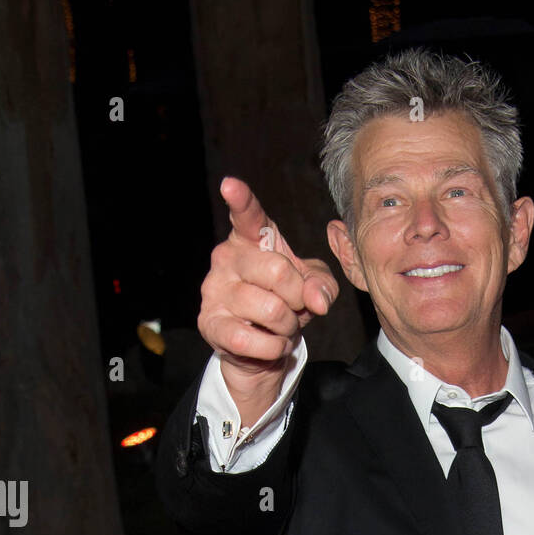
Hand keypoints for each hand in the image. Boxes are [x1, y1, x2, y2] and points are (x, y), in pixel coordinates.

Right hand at [198, 176, 338, 417]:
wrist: (262, 349)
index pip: (247, 216)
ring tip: (281, 327)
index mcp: (250, 240)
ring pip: (271, 309)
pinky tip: (270, 344)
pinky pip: (252, 340)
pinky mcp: (211, 325)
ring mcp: (214, 291)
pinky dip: (274, 348)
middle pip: (277, 271)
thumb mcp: (312, 287)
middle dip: (298, 298)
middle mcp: (226, 259)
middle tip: (294, 308)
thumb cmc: (284, 304)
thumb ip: (322, 284)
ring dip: (287, 327)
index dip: (241, 201)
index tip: (230, 185)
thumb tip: (316, 300)